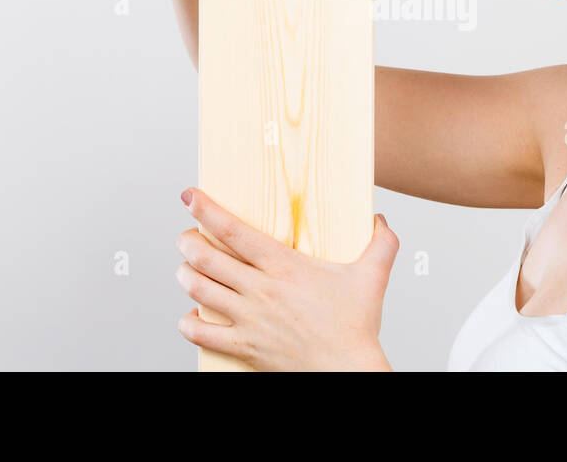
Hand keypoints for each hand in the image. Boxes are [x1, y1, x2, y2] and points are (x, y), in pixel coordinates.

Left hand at [174, 187, 396, 370]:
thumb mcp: (373, 277)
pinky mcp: (245, 347)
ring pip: (199, 291)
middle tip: (185, 236)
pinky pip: (203, 335)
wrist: (347, 371)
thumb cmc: (357, 326)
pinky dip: (188, 325)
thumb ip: (381, 243)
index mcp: (284, 266)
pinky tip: (189, 317)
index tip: (190, 196)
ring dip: (185, 276)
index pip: (233, 231)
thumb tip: (380, 218)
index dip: (206, 210)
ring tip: (185, 268)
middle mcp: (260, 290)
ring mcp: (249, 320)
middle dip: (188, 242)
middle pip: (206, 258)